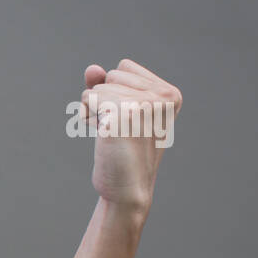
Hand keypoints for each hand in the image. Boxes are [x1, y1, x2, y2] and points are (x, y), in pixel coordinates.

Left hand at [81, 58, 181, 214]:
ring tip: (112, 134)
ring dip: (94, 110)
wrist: (128, 190)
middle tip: (119, 129)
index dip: (115, 90)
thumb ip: (108, 86)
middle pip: (111, 74)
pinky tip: (101, 136)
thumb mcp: (121, 112)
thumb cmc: (124, 152)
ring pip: (97, 86)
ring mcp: (144, 104)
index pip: (124, 66)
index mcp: (170, 93)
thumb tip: (91, 68)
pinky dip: (87, 117)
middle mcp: (162, 96)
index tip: (127, 118)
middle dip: (104, 99)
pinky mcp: (122, 113)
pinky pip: (88, 98)